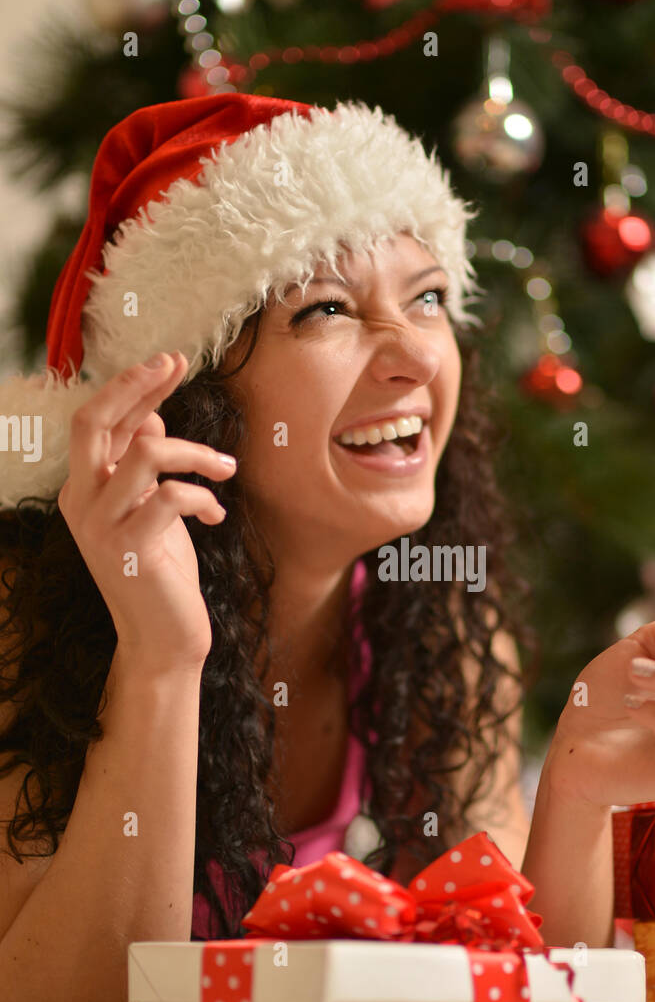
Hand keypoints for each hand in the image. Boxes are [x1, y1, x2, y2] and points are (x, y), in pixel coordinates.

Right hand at [57, 352, 235, 672]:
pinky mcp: (130, 548)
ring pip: (144, 454)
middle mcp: (80, 502)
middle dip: (136, 386)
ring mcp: (100, 526)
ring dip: (196, 454)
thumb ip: (142, 466)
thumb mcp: (151, 510)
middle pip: (92, 422)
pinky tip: (217, 517)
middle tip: (175, 364)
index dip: (134, 387)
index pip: (99, 422)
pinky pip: (169, 496)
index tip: (170, 361)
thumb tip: (151, 418)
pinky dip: (203, 497)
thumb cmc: (162, 572)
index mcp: (81, 488)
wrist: (162, 640)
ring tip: (227, 468)